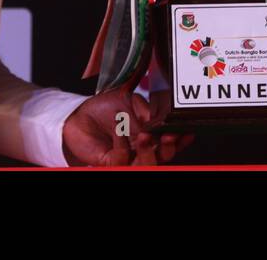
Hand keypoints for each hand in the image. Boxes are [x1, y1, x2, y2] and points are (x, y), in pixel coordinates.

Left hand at [61, 88, 192, 165]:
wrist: (79, 114)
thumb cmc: (106, 108)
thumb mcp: (130, 101)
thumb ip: (146, 109)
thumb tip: (159, 118)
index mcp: (149, 138)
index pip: (168, 144)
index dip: (180, 141)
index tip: (186, 132)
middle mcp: (140, 151)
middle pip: (162, 159)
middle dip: (168, 150)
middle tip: (169, 136)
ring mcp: (126, 159)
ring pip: (145, 165)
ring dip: (147, 151)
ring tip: (145, 135)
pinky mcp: (109, 163)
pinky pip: (121, 160)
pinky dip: (122, 144)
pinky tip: (119, 130)